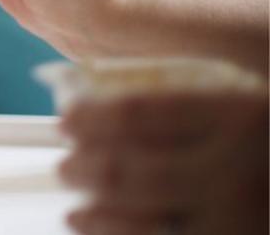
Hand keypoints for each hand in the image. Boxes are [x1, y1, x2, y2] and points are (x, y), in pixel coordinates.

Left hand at [59, 90, 268, 234]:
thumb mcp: (266, 101)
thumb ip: (217, 96)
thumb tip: (131, 100)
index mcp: (249, 116)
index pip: (137, 113)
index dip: (91, 118)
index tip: (70, 119)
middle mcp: (239, 174)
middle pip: (124, 169)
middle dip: (82, 168)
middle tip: (68, 165)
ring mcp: (239, 222)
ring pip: (132, 220)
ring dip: (93, 214)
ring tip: (78, 206)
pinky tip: (102, 233)